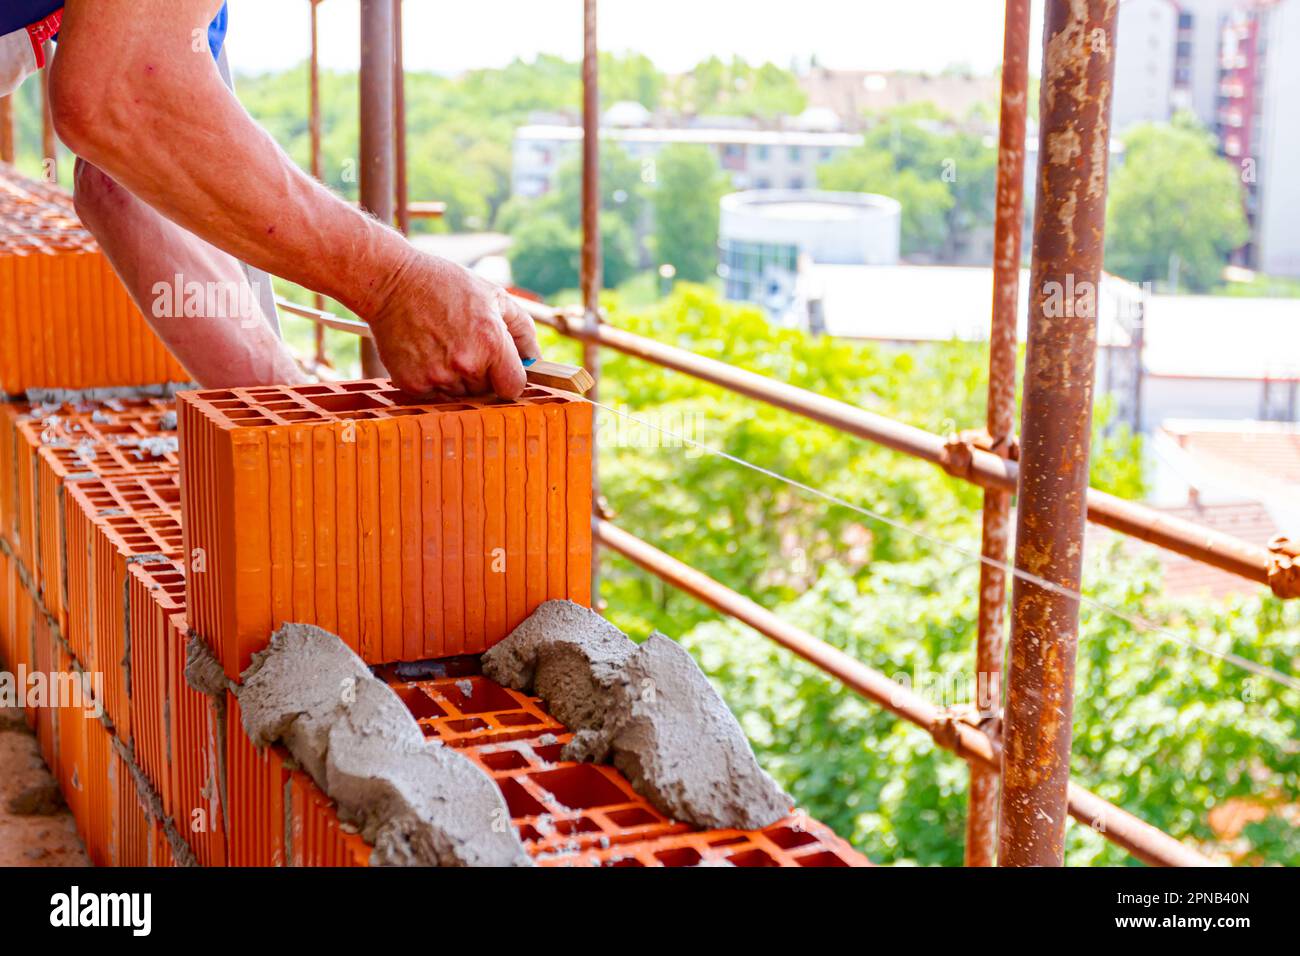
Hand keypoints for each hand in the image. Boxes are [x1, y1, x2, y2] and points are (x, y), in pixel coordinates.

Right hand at [365, 249, 540, 397]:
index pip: (514, 387)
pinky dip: (431, 381)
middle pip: (485, 392)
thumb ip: (522, 328)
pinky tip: (425, 354)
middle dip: (480, 375)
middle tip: (463, 346)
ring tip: (442, 346)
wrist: (392, 283)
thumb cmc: (445, 285)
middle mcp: (466, 365)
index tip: (501, 371)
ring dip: (455, 379)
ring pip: (459, 395)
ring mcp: (437, 377)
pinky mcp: (413, 384)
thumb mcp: (493, 295)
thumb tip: (535, 358)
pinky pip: (433, 396)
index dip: (509, 379)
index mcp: (492, 343)